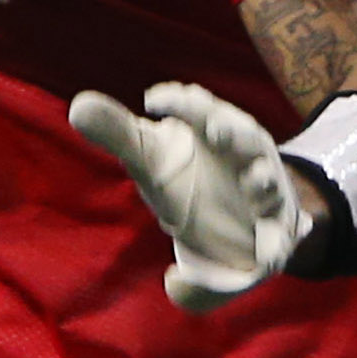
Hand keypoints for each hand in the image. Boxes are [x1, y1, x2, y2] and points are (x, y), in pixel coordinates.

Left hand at [66, 83, 317, 309]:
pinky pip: (278, 238)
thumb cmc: (192, 181)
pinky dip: (275, 245)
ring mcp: (267, 190)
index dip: (181, 102)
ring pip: (268, 180)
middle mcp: (245, 155)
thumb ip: (118, 132)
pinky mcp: (278, 229)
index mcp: (213, 129)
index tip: (150, 101)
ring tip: (254, 184)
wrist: (245, 225)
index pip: (199, 108)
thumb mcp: (152, 158)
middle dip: (230, 129)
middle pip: (243, 135)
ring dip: (262, 180)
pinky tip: (269, 256)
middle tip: (213, 127)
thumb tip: (77, 106)